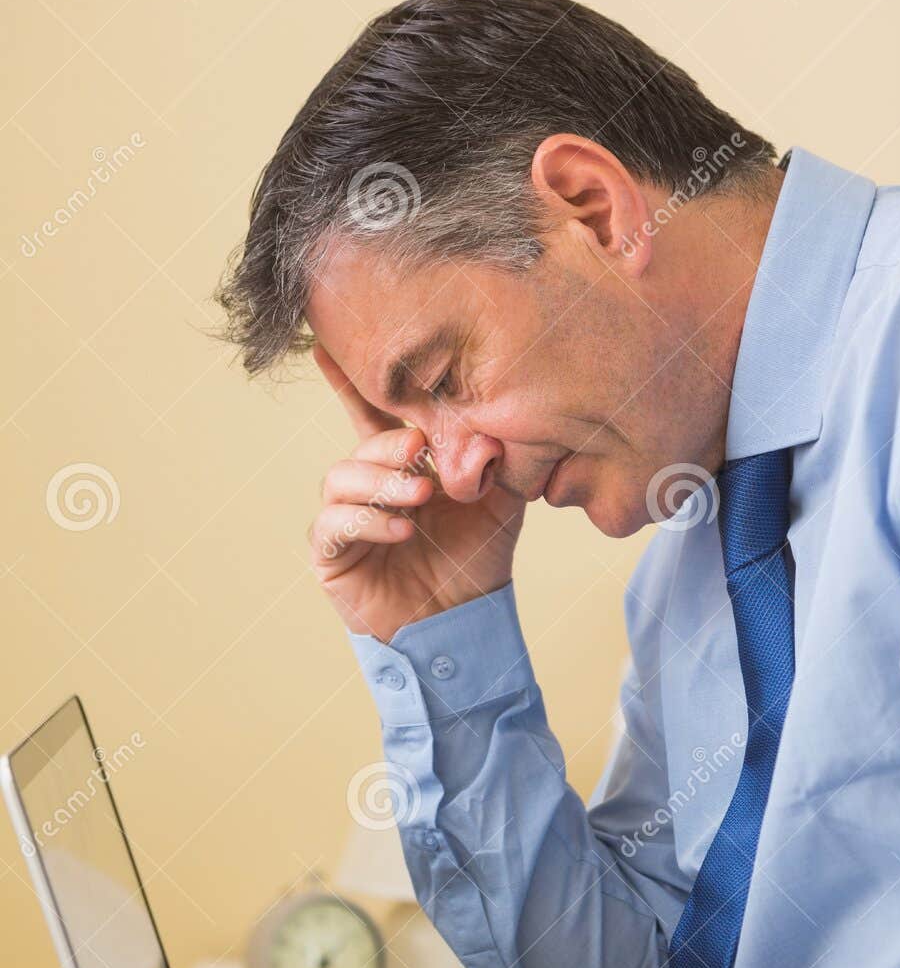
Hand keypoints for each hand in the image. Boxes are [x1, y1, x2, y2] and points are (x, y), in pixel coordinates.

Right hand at [308, 343, 524, 641]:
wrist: (466, 624)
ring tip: (420, 498)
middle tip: (419, 452)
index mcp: (403, 466)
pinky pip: (333, 525)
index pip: (375, 417)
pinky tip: (403, 530)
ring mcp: (347, 519)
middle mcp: (369, 486)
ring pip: (339, 479)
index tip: (331, 344)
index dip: (352, 383)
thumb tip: (495, 421)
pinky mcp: (332, 555)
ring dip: (380, 483)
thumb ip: (496, 461)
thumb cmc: (479, 560)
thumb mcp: (500, 502)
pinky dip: (368, 522)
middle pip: (362, 445)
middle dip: (387, 446)